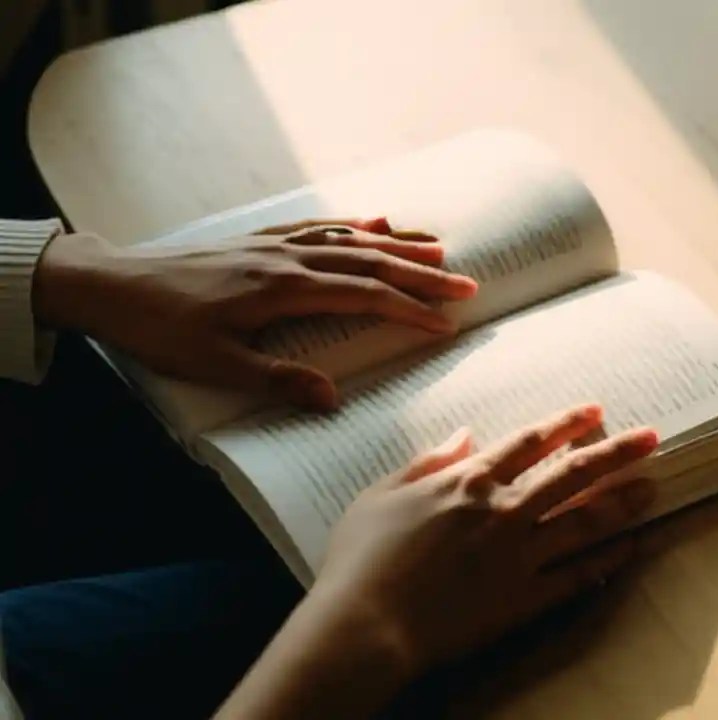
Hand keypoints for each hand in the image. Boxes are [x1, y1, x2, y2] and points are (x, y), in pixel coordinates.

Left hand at [32, 218, 476, 409]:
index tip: (447, 326)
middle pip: (370, 261)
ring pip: (350, 238)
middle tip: (469, 285)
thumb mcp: (215, 366)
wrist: (110, 284)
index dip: (410, 311)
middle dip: (423, 274)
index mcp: (284, 290)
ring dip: (398, 244)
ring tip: (440, 249)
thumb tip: (333, 399)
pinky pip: (318, 226)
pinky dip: (352, 225)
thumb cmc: (160, 330)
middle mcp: (288, 259)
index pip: (364, 296)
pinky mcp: (257, 240)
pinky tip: (372, 222)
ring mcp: (274, 244)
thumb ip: (277, 381)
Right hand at [318, 403, 657, 670]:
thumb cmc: (361, 560)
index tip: (597, 410)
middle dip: (616, 451)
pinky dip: (607, 560)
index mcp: (468, 482)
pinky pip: (577, 575)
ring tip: (653, 488)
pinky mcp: (524, 598)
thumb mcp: (380, 495)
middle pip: (572, 473)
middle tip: (652, 438)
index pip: (531, 442)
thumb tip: (465, 435)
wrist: (367, 624)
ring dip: (622, 502)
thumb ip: (427, 462)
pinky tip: (632, 548)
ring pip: (585, 520)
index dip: (567, 423)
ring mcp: (518, 555)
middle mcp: (503, 510)